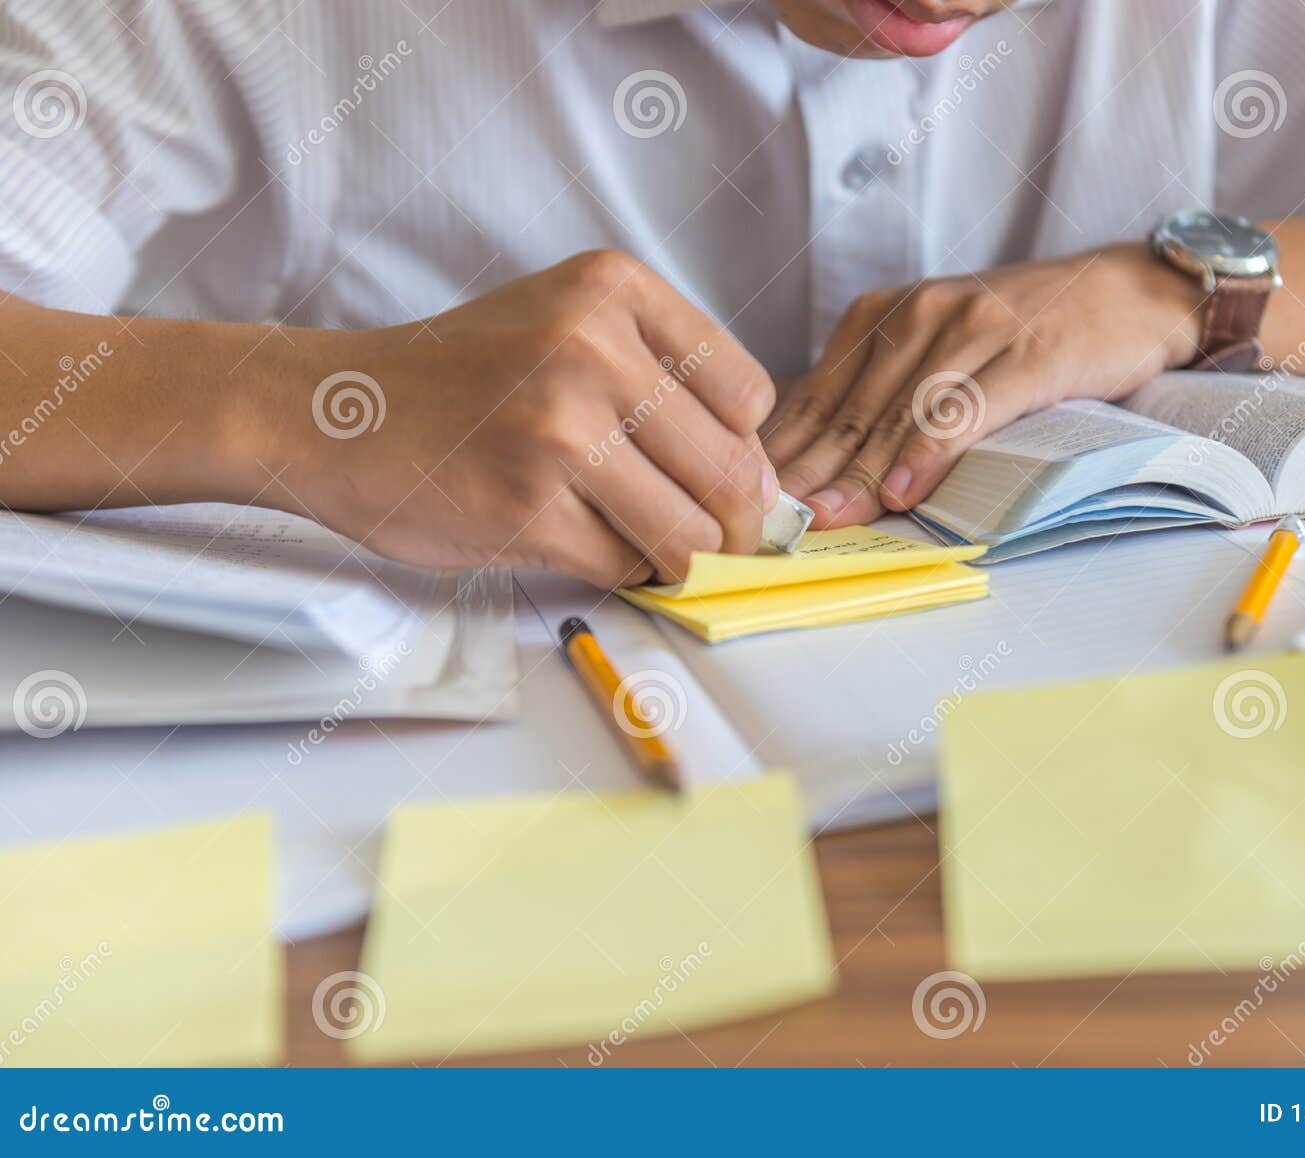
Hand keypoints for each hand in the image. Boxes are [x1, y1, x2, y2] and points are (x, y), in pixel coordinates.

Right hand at [272, 250, 777, 586]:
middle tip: (710, 537)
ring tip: (643, 541)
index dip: (744, 448)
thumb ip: (665, 378)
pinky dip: (623, 572)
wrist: (337, 413)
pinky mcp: (526, 510)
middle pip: (732, 471)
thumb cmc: (466, 375)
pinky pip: (626, 567)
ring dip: (678, 556)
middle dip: (733, 524)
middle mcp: (590, 349)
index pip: (750, 395)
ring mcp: (557, 432)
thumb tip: (766, 486)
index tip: (714, 472)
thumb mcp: (568, 320)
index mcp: (612, 289)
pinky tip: (588, 544)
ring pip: (687, 532)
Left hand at [761, 245, 1203, 527]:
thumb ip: (881, 393)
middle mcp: (921, 314)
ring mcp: (975, 328)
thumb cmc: (1029, 333)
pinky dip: (931, 452)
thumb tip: (811, 462)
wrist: (1136, 293)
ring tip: (827, 519)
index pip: (818, 393)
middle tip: (771, 524)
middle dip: (809, 472)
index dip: (782, 452)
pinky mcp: (1029, 353)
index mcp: (886, 315)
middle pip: (851, 409)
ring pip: (900, 412)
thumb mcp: (941, 350)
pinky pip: (967, 407)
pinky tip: (904, 491)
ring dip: (859, 471)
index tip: (748, 500)